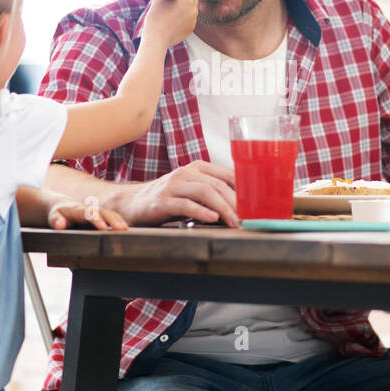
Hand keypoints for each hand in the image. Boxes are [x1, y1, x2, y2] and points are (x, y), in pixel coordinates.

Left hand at [47, 196, 129, 230]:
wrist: (61, 206)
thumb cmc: (57, 214)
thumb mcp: (53, 216)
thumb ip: (56, 220)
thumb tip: (59, 225)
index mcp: (78, 210)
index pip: (89, 214)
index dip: (97, 220)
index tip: (104, 228)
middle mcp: (89, 210)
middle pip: (103, 212)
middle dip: (113, 220)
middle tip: (122, 228)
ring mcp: (96, 212)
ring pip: (109, 214)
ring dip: (118, 220)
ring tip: (126, 229)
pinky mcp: (100, 216)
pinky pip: (111, 217)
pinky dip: (119, 221)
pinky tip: (126, 229)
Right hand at [109, 160, 238, 226]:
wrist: (132, 203)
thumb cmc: (168, 199)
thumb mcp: (192, 192)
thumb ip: (212, 194)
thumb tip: (242, 207)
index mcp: (197, 168)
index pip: (227, 174)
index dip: (244, 189)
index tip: (257, 205)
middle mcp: (186, 172)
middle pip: (218, 184)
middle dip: (236, 203)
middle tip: (248, 219)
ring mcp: (173, 185)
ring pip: (204, 192)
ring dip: (223, 208)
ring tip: (234, 222)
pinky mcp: (162, 200)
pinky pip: (185, 204)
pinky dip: (201, 211)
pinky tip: (212, 219)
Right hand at [142, 0, 197, 48]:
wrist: (156, 40)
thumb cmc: (156, 18)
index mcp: (186, 0)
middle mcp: (193, 10)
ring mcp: (193, 21)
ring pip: (192, 7)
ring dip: (186, 4)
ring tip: (173, 6)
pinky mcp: (190, 28)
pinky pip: (190, 17)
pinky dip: (185, 14)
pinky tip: (174, 17)